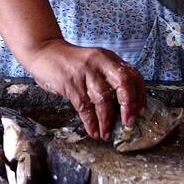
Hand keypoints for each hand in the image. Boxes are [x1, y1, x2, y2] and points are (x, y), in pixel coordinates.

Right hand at [21, 38, 144, 141]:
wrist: (43, 51)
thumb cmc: (70, 61)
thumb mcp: (93, 62)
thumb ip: (107, 76)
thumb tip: (124, 104)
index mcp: (108, 58)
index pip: (132, 75)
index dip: (140, 95)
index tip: (140, 111)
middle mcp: (99, 62)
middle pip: (123, 83)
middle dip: (129, 105)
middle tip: (129, 122)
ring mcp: (84, 72)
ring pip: (103, 98)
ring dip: (107, 120)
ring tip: (106, 133)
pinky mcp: (70, 83)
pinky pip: (84, 106)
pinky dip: (90, 122)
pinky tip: (93, 131)